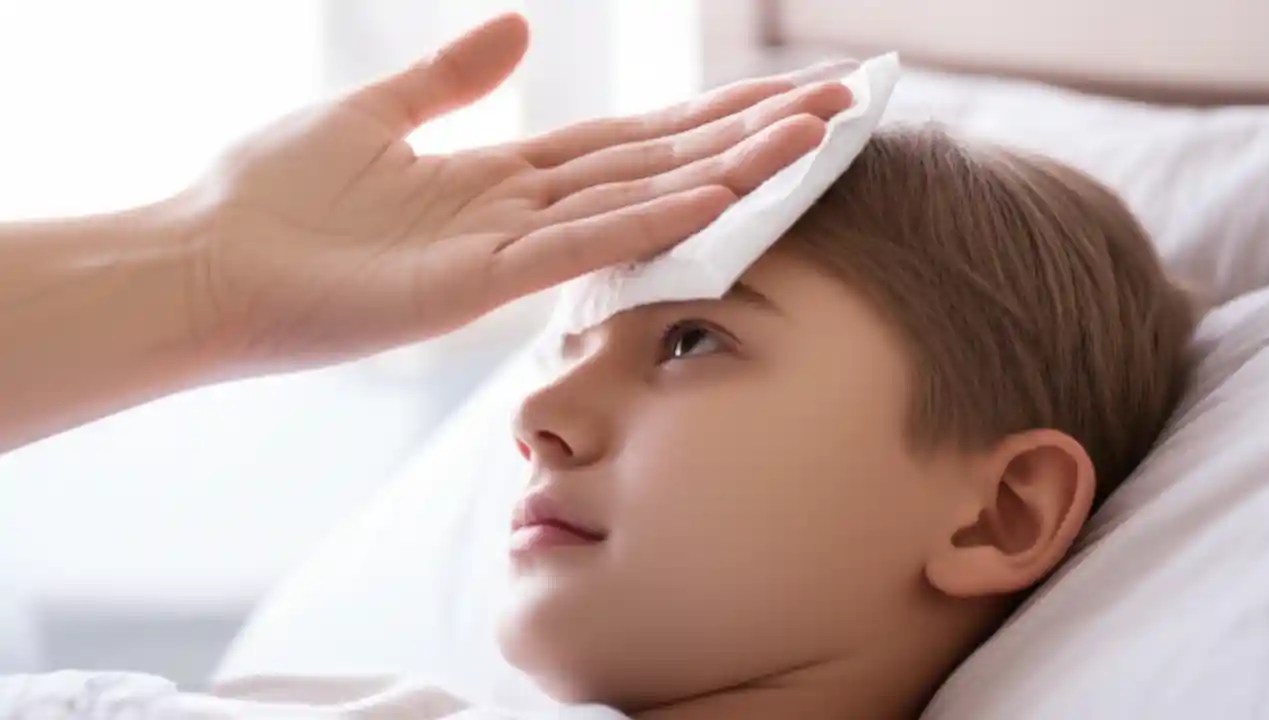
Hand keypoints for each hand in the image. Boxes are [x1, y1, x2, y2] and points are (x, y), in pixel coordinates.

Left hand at [183, 13, 850, 371]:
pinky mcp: (476, 282)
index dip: (707, 115)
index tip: (782, 91)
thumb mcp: (375, 111)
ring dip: (726, 171)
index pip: (629, 139)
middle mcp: (522, 214)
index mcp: (502, 176)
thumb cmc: (276, 197)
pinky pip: (579, 246)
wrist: (207, 264)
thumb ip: (453, 77)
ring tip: (809, 139)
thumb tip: (519, 25)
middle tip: (840, 105)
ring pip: (638, 201)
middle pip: (657, 164)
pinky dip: (648, 219)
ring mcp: (506, 252)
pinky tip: (712, 192)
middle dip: (748, 135)